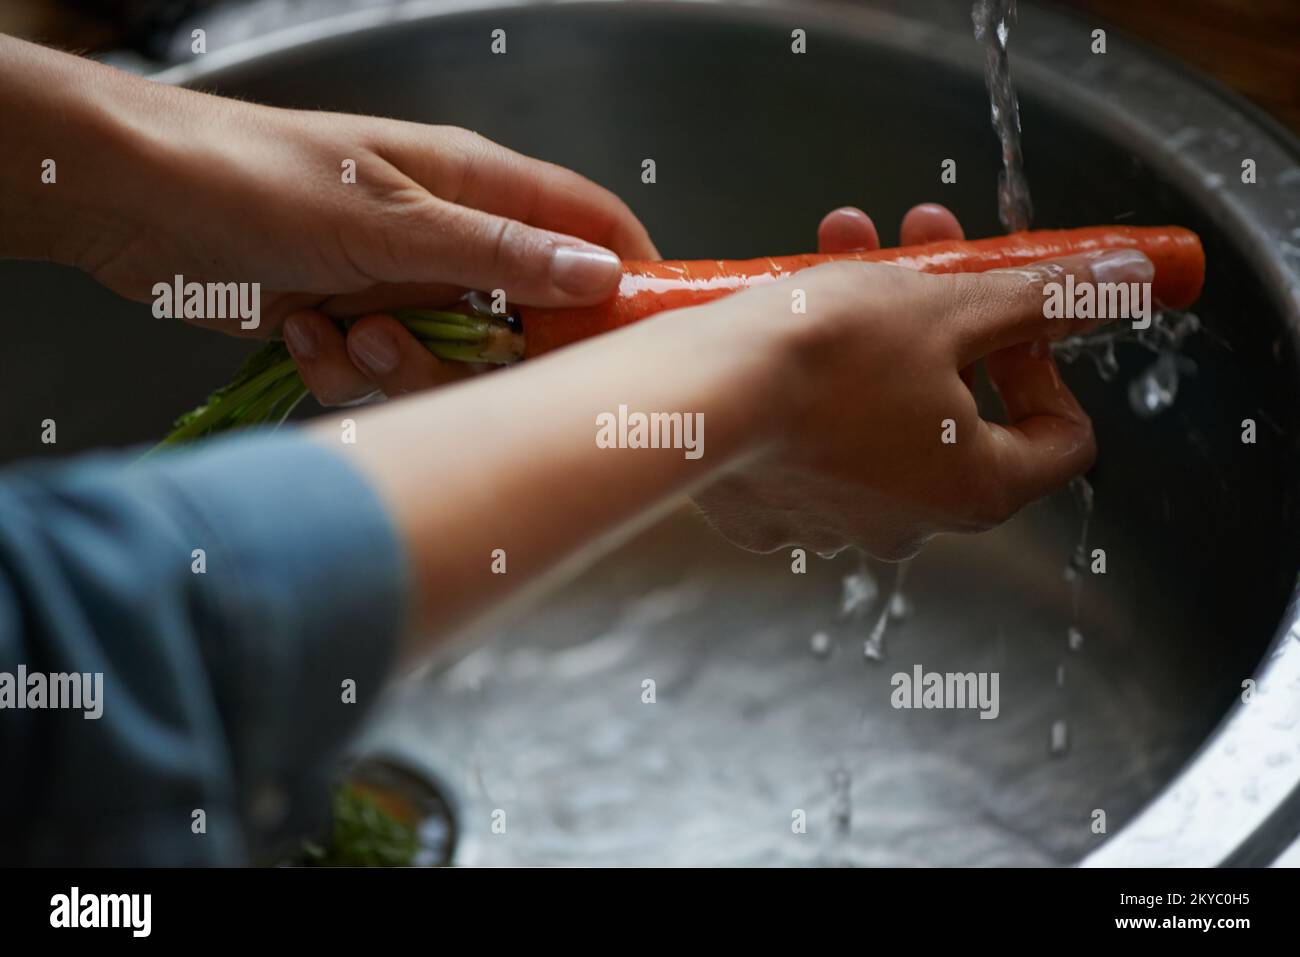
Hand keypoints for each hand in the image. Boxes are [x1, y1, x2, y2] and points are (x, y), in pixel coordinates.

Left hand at [2, 37, 654, 403]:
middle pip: (524, 319)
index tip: (646, 335)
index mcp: (476, 186)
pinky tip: (303, 334)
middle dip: (481, 353)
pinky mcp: (354, 324)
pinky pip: (385, 376)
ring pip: (453, 362)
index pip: (588, 223)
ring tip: (347, 330)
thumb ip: (504, 255)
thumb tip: (605, 275)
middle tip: (433, 344)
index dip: (628, 274)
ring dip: (399, 365)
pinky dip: (345, 369)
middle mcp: (449, 239)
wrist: (139, 203)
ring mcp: (402, 285)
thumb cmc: (266, 180)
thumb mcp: (396, 222)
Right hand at [690, 208, 1152, 558]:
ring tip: (840, 252)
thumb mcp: (948, 306)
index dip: (1043, 363)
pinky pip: (809, 442)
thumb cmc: (824, 358)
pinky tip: (784, 330)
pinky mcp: (767, 510)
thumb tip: (1120, 282)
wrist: (692, 393)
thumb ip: (1039, 299)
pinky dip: (811, 387)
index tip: (1003, 314)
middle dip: (945, 318)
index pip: (1059, 438)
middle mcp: (909, 525)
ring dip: (876, 333)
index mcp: (976, 491)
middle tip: (921, 247)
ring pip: (880, 418)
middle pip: (960, 415)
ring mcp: (832, 524)